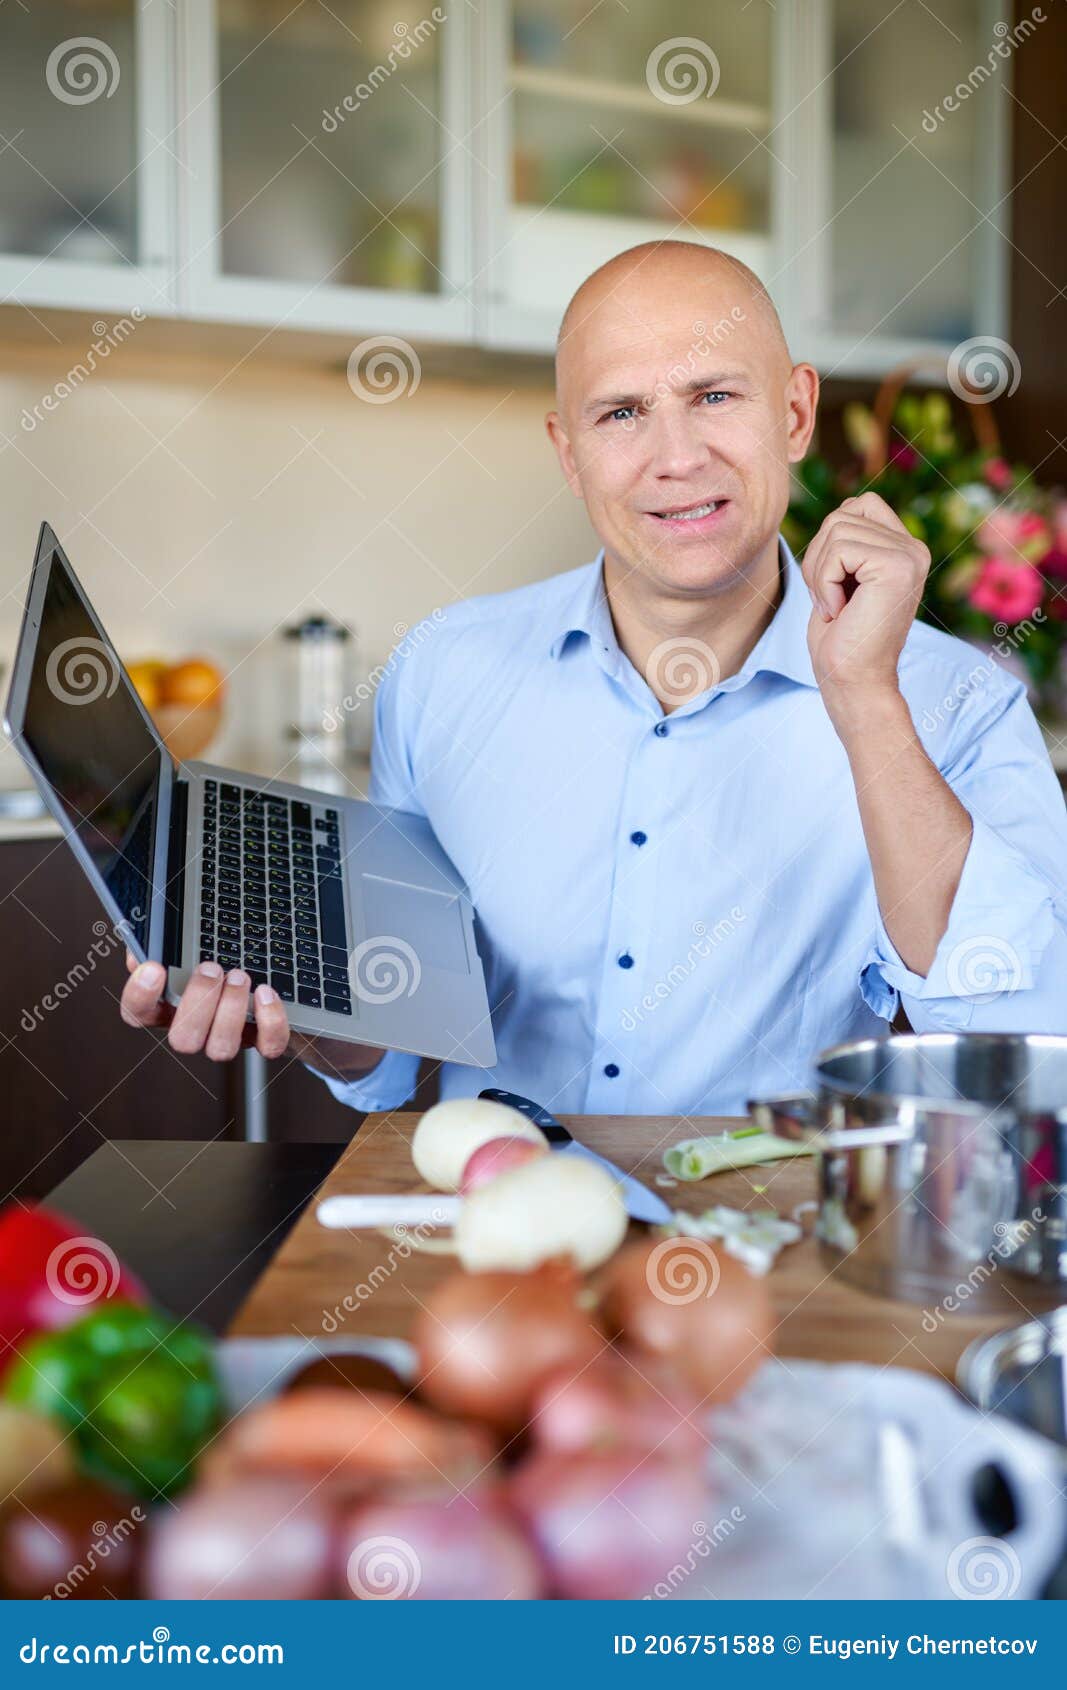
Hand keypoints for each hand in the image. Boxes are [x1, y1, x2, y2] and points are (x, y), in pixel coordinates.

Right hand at [119, 953, 383, 1078]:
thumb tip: (145, 940)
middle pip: (182, 1039)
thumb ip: (170, 940)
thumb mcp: (200, 941)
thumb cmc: (232, 954)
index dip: (139, 996)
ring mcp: (233, 1038)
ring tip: (241, 976)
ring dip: (230, 1011)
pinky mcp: (266, 1041)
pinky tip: (268, 992)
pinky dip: (270, 1021)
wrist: (289, 983)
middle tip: (212, 969)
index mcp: (172, 1004)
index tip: (154, 967)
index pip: (138, 1013)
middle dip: (197, 1003)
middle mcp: (199, 1028)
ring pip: (220, 1048)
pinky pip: (268, 1047)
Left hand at [802, 492, 929, 715]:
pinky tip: (838, 610)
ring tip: (835, 606)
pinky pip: (837, 549)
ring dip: (819, 572)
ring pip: (836, 528)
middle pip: (842, 513)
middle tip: (830, 600)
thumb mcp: (843, 579)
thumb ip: (850, 542)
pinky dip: (824, 582)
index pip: (856, 506)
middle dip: (819, 556)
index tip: (834, 584)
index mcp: (904, 549)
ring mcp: (910, 555)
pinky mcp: (897, 566)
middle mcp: (914, 548)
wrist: (854, 683)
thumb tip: (844, 506)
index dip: (829, 541)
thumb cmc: (841, 640)